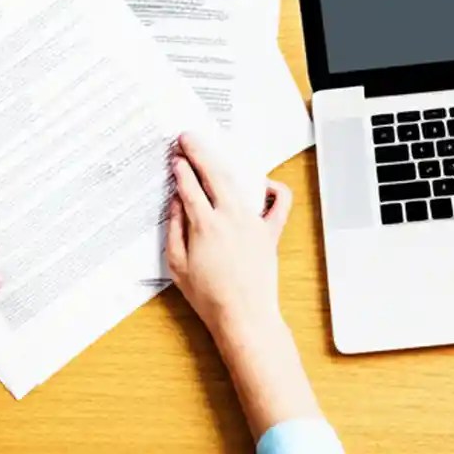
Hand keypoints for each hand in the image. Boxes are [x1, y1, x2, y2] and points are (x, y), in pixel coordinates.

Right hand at [165, 132, 324, 438]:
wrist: (244, 315)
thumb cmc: (208, 296)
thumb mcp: (177, 265)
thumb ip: (174, 229)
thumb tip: (175, 202)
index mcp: (205, 225)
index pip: (189, 187)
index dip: (180, 169)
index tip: (174, 157)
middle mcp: (231, 217)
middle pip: (213, 174)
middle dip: (198, 152)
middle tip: (187, 138)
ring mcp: (254, 222)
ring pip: (239, 183)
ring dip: (224, 164)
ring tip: (212, 152)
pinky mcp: (271, 232)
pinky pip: (279, 204)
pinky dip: (275, 190)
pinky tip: (263, 182)